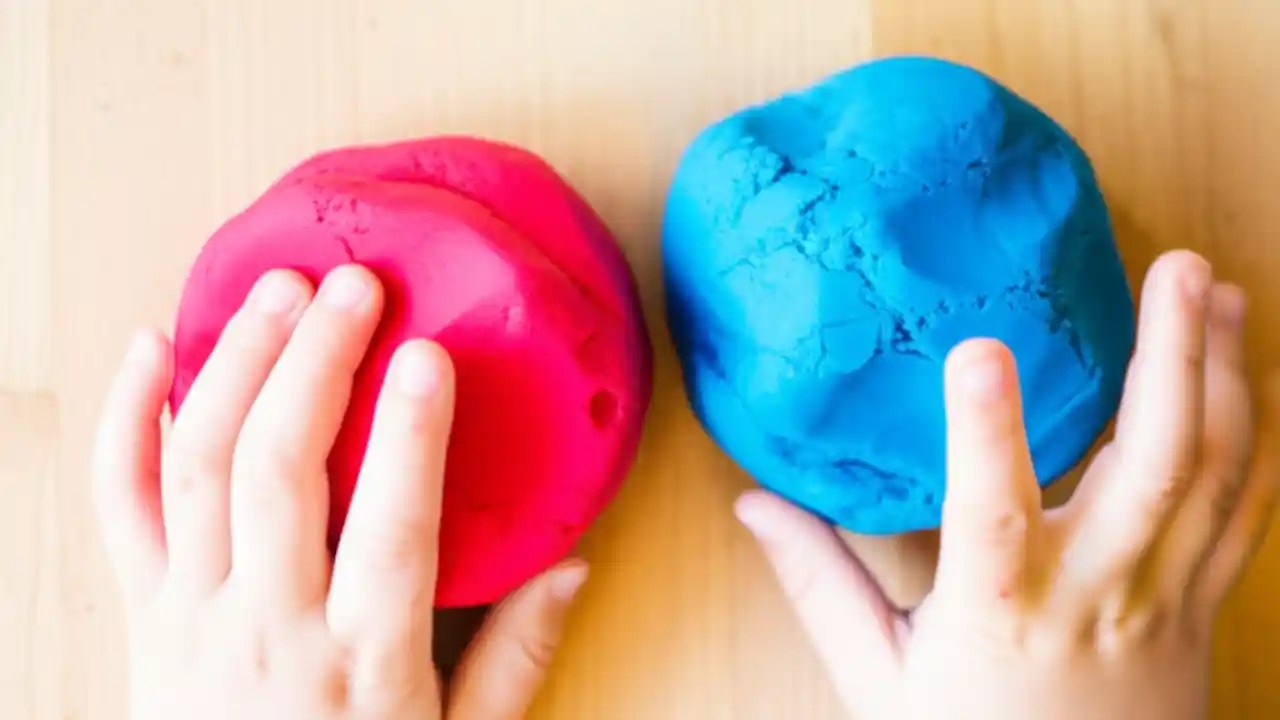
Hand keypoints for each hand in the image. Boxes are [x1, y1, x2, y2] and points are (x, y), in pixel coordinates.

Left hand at [92, 265, 584, 719]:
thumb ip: (517, 658)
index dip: (410, 438)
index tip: (430, 356)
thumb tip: (573, 567)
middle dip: (315, 363)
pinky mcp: (142, 607)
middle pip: (279, 472)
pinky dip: (126, 415)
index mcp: (363, 659)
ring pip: (199, 466)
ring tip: (280, 291)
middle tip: (354, 285)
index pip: (390, 530)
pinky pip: (120, 499)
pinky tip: (151, 345)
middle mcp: (269, 626)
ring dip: (236, 365)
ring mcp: (194, 611)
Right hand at [737, 250, 1279, 719]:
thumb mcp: (877, 679)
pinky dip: (1256, 433)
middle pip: (1153, 472)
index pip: (991, 516)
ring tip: (1215, 289)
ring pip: (1214, 478)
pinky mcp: (1199, 607)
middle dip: (1170, 360)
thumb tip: (753, 504)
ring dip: (1223, 374)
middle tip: (1174, 268)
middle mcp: (1093, 598)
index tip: (978, 349)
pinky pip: (1247, 512)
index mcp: (999, 614)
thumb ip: (818, 584)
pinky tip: (1247, 369)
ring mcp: (1160, 601)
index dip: (986, 433)